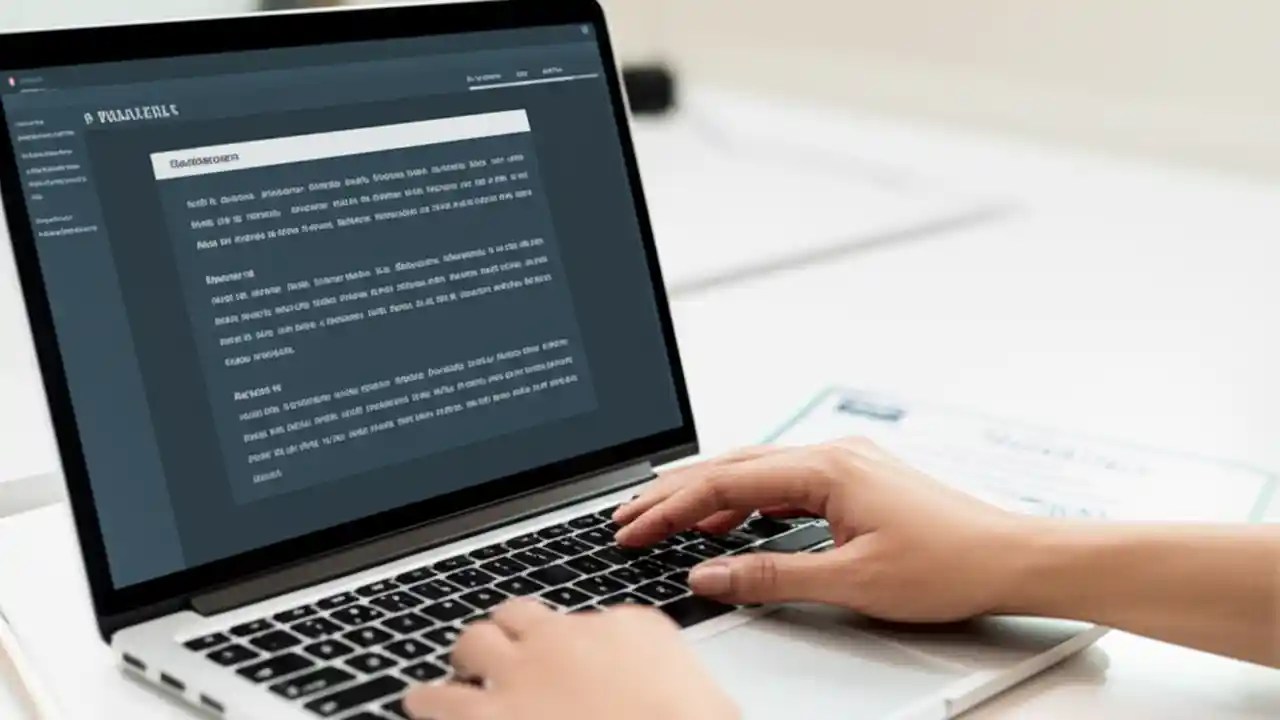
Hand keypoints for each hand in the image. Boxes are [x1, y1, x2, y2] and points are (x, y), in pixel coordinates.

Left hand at [404, 598, 738, 719]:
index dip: (575, 646)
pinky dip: (425, 701)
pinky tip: (422, 705)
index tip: (576, 664)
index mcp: (634, 629)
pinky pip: (434, 698)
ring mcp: (525, 671)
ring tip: (462, 679)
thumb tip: (673, 698)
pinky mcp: (486, 715)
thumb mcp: (708, 702)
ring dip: (469, 660)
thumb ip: (675, 684)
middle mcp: (573, 638)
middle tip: (509, 663)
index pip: (595, 620)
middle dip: (512, 636)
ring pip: (475, 642)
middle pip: (523, 615)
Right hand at [613, 438, 1032, 621]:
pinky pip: (784, 482)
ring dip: (708, 495)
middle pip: (732, 466)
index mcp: (826, 467)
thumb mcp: (850, 581)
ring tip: (664, 519)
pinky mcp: (856, 480)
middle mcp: (832, 453)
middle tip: (628, 516)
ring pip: (756, 471)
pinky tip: (731, 521)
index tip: (633, 529)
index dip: (672, 509)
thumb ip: (771, 576)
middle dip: (675, 494)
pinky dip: (746, 500)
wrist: (1012, 557)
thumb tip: (709, 575)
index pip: (726, 482)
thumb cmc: (949, 563)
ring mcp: (846, 463)